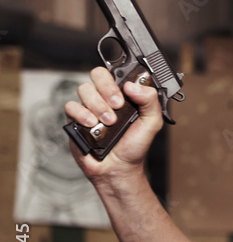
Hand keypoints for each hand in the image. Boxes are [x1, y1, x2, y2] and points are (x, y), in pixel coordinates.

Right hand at [64, 67, 163, 182]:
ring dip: (98, 105)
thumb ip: (150, 101)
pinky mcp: (75, 119)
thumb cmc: (134, 146)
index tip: (127, 90)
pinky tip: (92, 125)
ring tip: (108, 122)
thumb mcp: (152, 123)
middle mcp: (105, 98)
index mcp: (124, 95)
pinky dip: (82, 114)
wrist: (118, 168)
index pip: (117, 73)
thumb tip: (133, 85)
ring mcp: (90, 107)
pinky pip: (71, 106)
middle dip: (108, 89)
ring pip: (85, 89)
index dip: (120, 77)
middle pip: (98, 75)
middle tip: (118, 105)